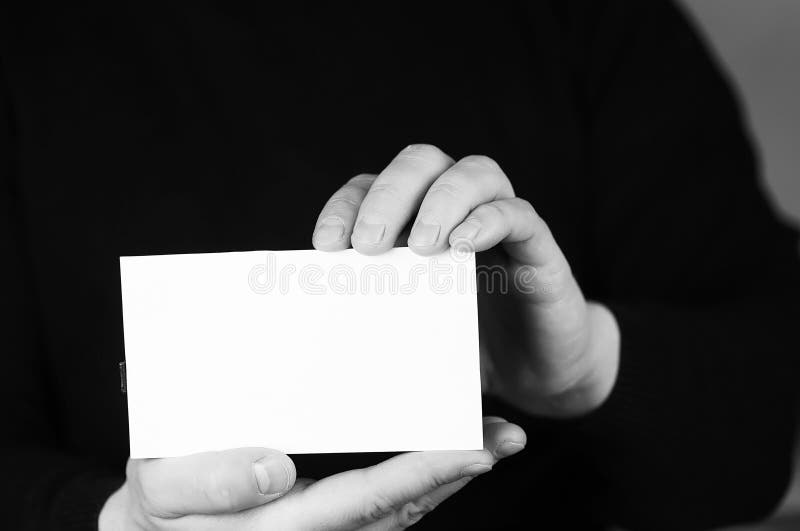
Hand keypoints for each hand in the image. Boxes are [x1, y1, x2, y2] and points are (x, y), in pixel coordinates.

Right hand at [99, 417, 524, 529]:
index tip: (476, 449)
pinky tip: (441, 455)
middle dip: (453, 472)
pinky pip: (385, 507)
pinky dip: (420, 481)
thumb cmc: (155, 513)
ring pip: (401, 510)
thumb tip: (276, 468)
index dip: (427, 472)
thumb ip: (208, 483)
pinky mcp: (328, 524)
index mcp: (281, 529)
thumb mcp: (159, 494)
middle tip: (504, 436)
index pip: (367, 500)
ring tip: (492, 438)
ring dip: (447, 476)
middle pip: (400, 507)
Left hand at [312, 144, 619, 417]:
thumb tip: (321, 326)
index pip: (374, 187)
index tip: (326, 243)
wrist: (537, 374)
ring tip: (420, 245)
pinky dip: (489, 221)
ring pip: (475, 173)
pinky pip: (518, 215)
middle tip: (369, 243)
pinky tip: (464, 245)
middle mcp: (458, 210)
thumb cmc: (467, 345)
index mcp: (417, 221)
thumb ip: (376, 312)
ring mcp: (502, 224)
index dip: (347, 205)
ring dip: (442, 200)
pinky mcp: (539, 248)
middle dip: (389, 194)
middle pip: (422, 163)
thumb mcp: (410, 326)